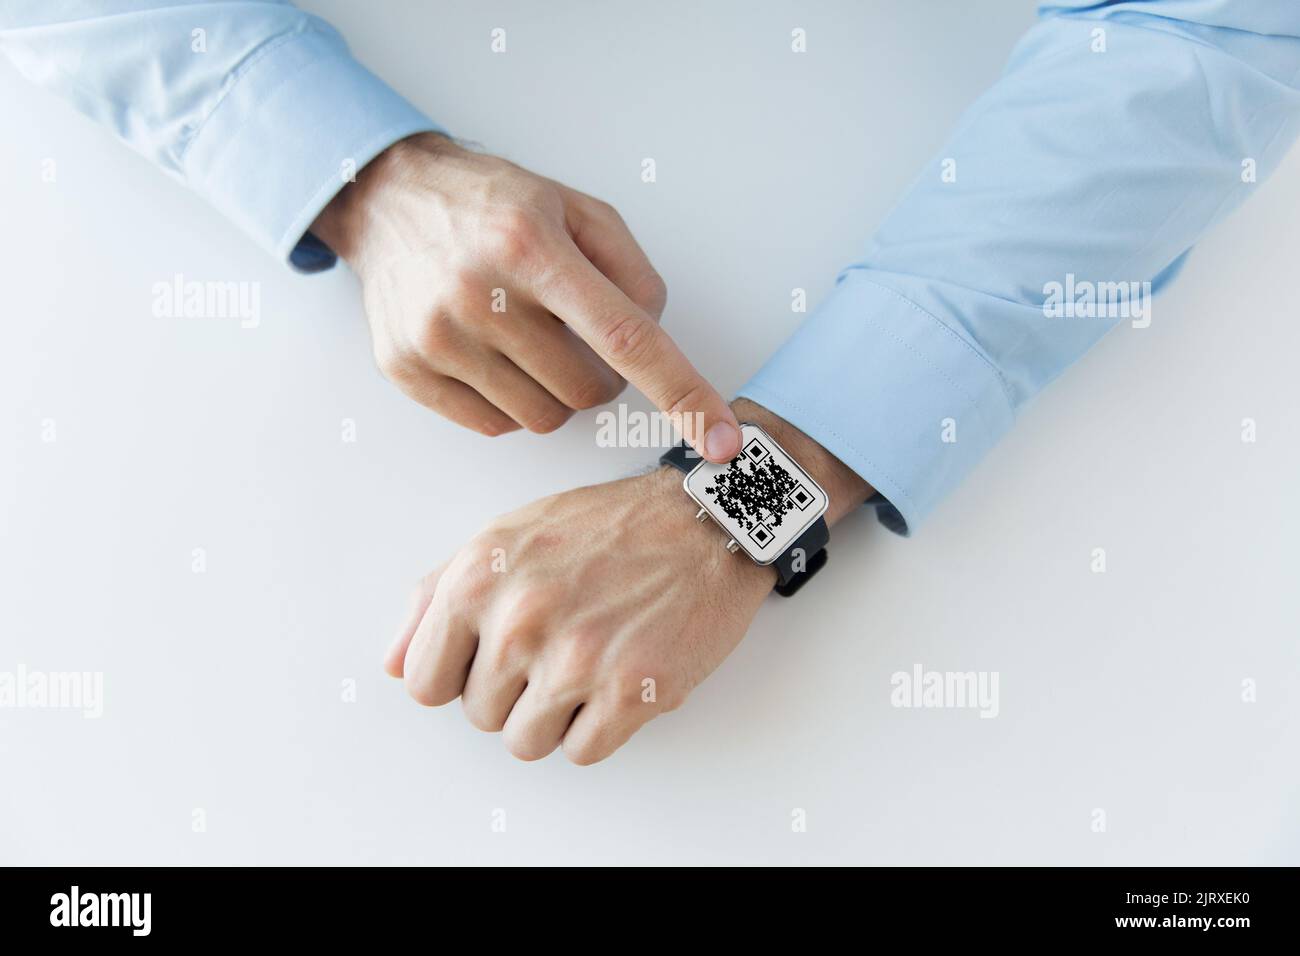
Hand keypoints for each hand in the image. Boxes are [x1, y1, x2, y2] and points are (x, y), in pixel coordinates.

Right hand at [312, 133, 740, 461]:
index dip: (682, 392)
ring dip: (555, 391)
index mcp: (532, 246)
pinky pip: (495, 426)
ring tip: (530, 338)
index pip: (626, 337)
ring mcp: (437, 338)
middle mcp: (479, 295)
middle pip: (587, 391)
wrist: (388, 200)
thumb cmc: (493, 205)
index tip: (722, 438)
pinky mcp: (407, 370)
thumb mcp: (576, 208)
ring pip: (543, 417)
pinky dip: (512, 401)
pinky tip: (495, 355)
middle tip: (576, 336)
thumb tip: (654, 338)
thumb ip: (632, 271)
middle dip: (601, 376)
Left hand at [384, 400, 870, 763]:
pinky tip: (615, 680)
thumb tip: (394, 664)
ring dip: (552, 717)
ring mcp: (577, 658)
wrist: (706, 522)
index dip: (459, 676)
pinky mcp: (632, 691)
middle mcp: (521, 618)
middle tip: (556, 649)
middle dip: (512, 692)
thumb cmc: (610, 526)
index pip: (423, 682)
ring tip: (585, 666)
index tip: (490, 661)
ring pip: (525, 743)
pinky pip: (582, 752)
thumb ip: (438, 595)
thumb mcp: (508, 533)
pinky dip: (597, 728)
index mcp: (479, 578)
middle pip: (479, 715)